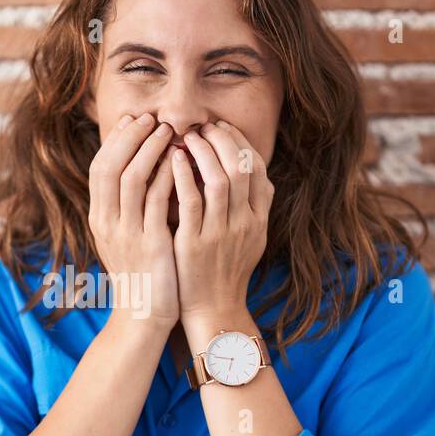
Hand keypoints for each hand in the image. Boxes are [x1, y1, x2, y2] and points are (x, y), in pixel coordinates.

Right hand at [87, 112, 178, 330]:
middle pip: (110, 165)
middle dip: (130, 136)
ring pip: (132, 176)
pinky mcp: (150, 243)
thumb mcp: (126, 236)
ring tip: (168, 131)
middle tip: (151, 118)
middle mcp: (107, 223)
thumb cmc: (142, 272)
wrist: (145, 314)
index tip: (132, 120)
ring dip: (150, 148)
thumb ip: (128, 205)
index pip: (99, 167)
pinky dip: (167, 174)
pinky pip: (156, 199)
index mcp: (99, 219)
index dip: (115, 140)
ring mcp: (126, 233)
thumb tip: (140, 168)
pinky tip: (181, 160)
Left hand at [170, 120, 273, 332]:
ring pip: (220, 179)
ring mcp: (222, 233)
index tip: (222, 127)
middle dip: (223, 139)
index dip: (240, 142)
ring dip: (204, 152)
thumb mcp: (251, 238)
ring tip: (188, 137)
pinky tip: (174, 160)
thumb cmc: (226, 270)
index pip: (258, 168)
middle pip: (242, 167)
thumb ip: (252, 205)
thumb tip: (250, 169)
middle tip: (204, 126)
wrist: (214, 309)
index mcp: (259, 219)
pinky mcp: (196, 243)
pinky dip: (185, 175)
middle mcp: (245, 223)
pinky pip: (192, 201)